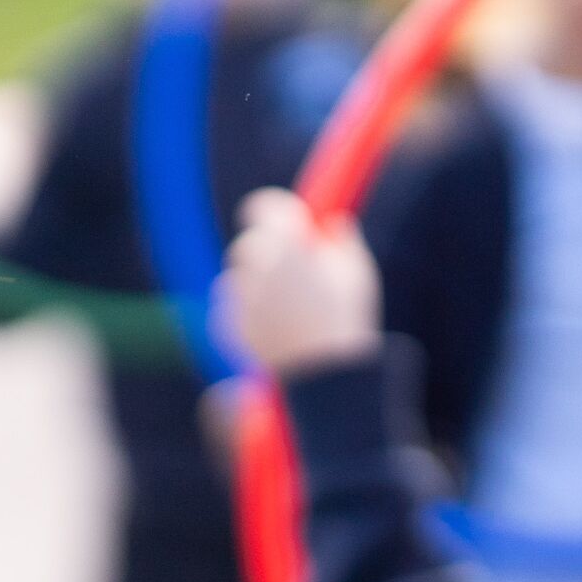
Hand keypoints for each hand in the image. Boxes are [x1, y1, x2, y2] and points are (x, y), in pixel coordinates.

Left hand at [222, 188, 382, 376]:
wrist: (322, 374)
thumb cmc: (344, 318)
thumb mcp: (356, 271)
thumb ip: (340, 239)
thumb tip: (332, 223)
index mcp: (284, 243)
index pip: (262, 206)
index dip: (274, 210)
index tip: (288, 220)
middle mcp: (253, 265)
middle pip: (249, 242)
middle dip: (269, 250)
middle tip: (296, 267)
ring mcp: (236, 295)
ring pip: (238, 277)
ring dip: (257, 283)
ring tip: (291, 307)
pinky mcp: (225, 322)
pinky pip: (232, 307)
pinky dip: (249, 311)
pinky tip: (277, 327)